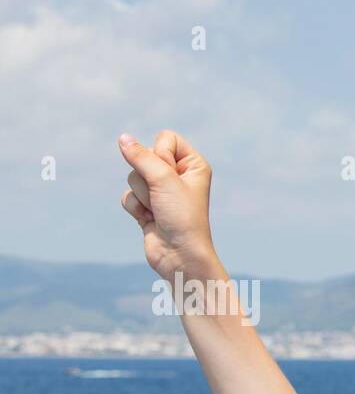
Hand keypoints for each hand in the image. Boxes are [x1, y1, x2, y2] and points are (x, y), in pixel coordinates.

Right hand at [117, 130, 216, 281]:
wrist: (179, 255)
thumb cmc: (182, 217)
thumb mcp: (163, 180)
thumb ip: (141, 156)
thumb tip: (123, 138)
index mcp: (193, 164)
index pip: (165, 138)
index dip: (161, 155)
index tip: (171, 178)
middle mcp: (178, 175)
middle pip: (144, 156)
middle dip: (149, 179)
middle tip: (165, 198)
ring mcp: (161, 191)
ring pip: (133, 176)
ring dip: (143, 196)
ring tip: (159, 211)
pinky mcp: (147, 206)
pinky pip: (128, 195)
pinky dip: (135, 208)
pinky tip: (151, 220)